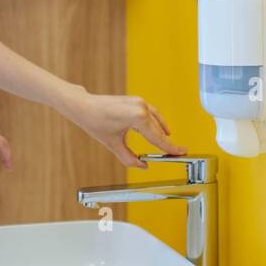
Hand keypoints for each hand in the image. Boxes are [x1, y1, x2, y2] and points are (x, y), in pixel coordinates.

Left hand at [62, 88, 186, 168]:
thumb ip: (130, 158)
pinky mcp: (136, 100)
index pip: (158, 138)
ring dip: (163, 132)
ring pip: (157, 121)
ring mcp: (140, 102)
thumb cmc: (95, 122)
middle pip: (159, 130)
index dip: (171, 148)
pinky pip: (152, 113)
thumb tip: (142, 165)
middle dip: (167, 142)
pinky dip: (156, 123)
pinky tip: (159, 130)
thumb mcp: (113, 144)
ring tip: (169, 144)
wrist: (84, 106)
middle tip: (178, 152)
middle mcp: (141, 108)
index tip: (182, 152)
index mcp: (138, 118)